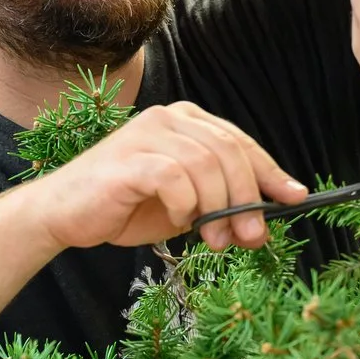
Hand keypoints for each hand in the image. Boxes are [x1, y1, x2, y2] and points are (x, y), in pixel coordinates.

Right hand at [18, 101, 305, 251]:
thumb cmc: (126, 207)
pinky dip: (185, 205)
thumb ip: (221, 204)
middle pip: (229, 152)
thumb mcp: (186, 207)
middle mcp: (169, 118)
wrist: (65, 215)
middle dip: (248, 199)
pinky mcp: (128, 158)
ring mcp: (146, 133)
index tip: (294, 198)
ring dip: (218, 209)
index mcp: (186, 122)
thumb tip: (264, 221)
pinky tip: (179, 221)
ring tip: (214, 240)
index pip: (240, 143)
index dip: (270, 172)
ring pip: (206, 165)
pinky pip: (174, 178)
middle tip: (252, 236)